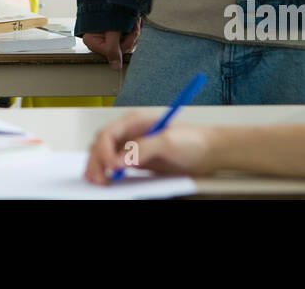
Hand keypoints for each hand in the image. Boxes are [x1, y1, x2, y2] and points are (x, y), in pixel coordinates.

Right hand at [81, 17, 141, 70]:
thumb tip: (116, 67)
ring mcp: (107, 36)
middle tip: (135, 24)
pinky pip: (126, 35)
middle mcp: (100, 41)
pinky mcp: (115, 31)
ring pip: (125, 41)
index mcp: (93, 42)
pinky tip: (134, 20)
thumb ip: (112, 49)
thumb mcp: (110, 30)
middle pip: (121, 48)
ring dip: (133, 30)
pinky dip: (132, 28)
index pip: (112, 52)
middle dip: (131, 35)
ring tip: (134, 19)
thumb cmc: (104, 8)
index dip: (125, 43)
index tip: (132, 33)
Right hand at [84, 112, 217, 184]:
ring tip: (99, 181)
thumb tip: (120, 159)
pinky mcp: (137, 161)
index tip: (110, 166)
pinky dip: (108, 173)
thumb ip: (143, 148)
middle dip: (96, 161)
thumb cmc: (192, 140)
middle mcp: (130, 133)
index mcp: (133, 122)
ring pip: (104, 156)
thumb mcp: (168, 141)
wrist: (208, 151)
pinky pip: (116, 167)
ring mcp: (132, 148)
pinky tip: (107, 180)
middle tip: (99, 179)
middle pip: (101, 145)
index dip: (103, 150)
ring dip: (98, 167)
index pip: (108, 134)